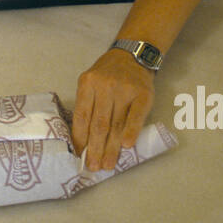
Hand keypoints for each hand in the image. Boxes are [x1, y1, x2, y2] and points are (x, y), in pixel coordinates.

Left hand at [71, 49, 155, 170]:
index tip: (79, 155)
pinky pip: (136, 116)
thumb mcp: (91, 83)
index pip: (82, 116)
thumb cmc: (108, 74)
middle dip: (95, 148)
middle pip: (98, 123)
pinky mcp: (143, 94)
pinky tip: (126, 146)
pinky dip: (131, 132)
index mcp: (87, 83)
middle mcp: (105, 85)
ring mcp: (125, 89)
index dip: (79, 138)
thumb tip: (81, 140)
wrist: (132, 55)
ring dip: (111, 147)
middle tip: (93, 166)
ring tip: (107, 164)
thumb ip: (87, 105)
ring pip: (116, 124)